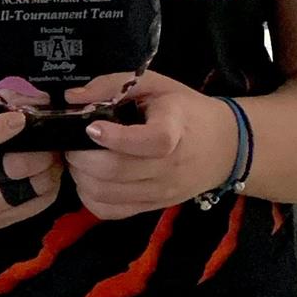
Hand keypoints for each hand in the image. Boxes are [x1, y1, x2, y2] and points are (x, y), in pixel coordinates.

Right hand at [0, 90, 64, 230]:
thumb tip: (31, 101)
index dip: (0, 129)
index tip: (22, 118)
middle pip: (9, 171)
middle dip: (37, 154)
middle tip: (50, 140)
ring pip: (27, 194)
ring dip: (48, 173)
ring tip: (54, 157)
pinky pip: (33, 209)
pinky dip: (48, 190)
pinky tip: (48, 174)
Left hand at [63, 72, 237, 220]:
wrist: (223, 147)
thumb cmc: (185, 110)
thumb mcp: (156, 84)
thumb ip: (114, 84)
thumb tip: (73, 97)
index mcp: (175, 129)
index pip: (151, 141)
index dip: (116, 137)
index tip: (91, 126)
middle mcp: (169, 167)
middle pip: (116, 171)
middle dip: (81, 156)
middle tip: (73, 141)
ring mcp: (161, 192)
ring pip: (107, 194)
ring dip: (81, 176)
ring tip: (81, 158)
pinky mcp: (152, 207)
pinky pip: (110, 212)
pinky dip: (90, 196)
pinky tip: (91, 178)